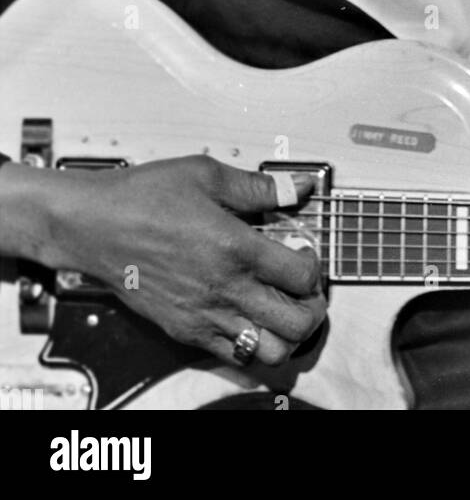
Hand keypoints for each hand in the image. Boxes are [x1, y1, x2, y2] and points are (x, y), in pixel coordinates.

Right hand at [40, 155, 325, 367]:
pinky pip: (232, 356)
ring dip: (286, 333)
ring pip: (270, 351)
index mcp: (236, 248)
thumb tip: (298, 186)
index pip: (302, 277)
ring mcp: (204, 316)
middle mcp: (224, 289)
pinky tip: (246, 315)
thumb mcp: (206, 175)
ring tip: (281, 308)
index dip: (315, 267)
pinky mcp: (184, 330)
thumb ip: (259, 186)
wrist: (93, 226)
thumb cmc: (143, 197)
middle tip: (306, 290)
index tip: (305, 253)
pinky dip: (250, 343)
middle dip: (313, 308)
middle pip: (297, 323)